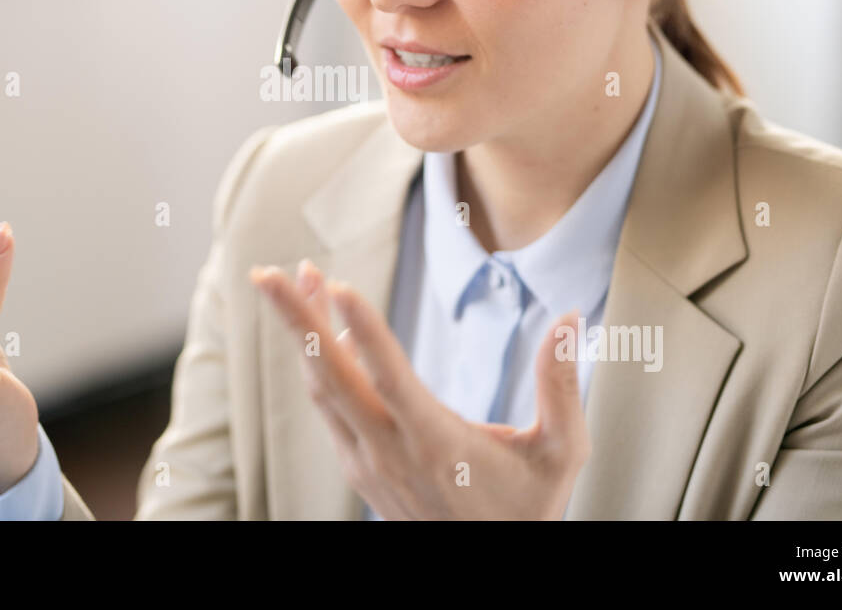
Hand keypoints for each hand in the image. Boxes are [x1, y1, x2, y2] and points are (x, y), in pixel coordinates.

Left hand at [250, 259, 589, 518]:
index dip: (365, 331)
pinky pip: (329, 408)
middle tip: (270, 273)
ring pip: (323, 389)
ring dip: (304, 333)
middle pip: (332, 377)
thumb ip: (562, 386)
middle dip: (297, 320)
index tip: (338, 287)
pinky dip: (319, 364)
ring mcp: (369, 461)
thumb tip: (572, 319)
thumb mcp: (561, 453)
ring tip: (299, 279)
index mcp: (439, 445)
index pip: (392, 380)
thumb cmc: (527, 509)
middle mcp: (392, 452)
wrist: (490, 568)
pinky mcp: (360, 466)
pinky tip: (324, 331)